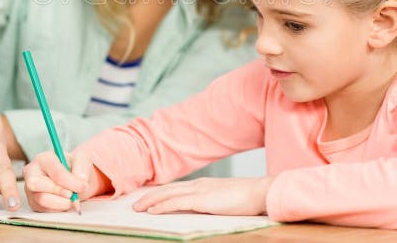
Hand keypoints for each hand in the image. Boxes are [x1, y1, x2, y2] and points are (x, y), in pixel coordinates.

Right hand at [23, 150, 109, 211]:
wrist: (72, 177)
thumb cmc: (73, 166)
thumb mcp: (82, 159)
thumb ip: (82, 166)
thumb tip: (81, 180)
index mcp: (43, 159)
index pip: (56, 172)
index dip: (71, 182)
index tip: (83, 186)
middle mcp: (32, 173)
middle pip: (36, 184)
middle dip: (58, 192)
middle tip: (72, 195)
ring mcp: (30, 189)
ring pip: (41, 200)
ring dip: (61, 203)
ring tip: (71, 199)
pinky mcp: (33, 203)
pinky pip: (44, 210)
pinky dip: (58, 209)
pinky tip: (65, 203)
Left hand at [133, 176, 274, 215]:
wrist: (260, 192)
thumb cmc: (248, 198)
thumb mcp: (225, 199)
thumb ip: (213, 202)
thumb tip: (205, 209)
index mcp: (204, 185)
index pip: (177, 188)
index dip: (161, 193)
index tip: (148, 198)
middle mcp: (199, 185)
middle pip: (168, 189)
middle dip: (150, 196)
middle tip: (136, 204)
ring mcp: (200, 191)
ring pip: (168, 195)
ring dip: (150, 201)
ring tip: (137, 208)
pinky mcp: (202, 200)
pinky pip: (176, 203)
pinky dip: (162, 206)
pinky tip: (152, 211)